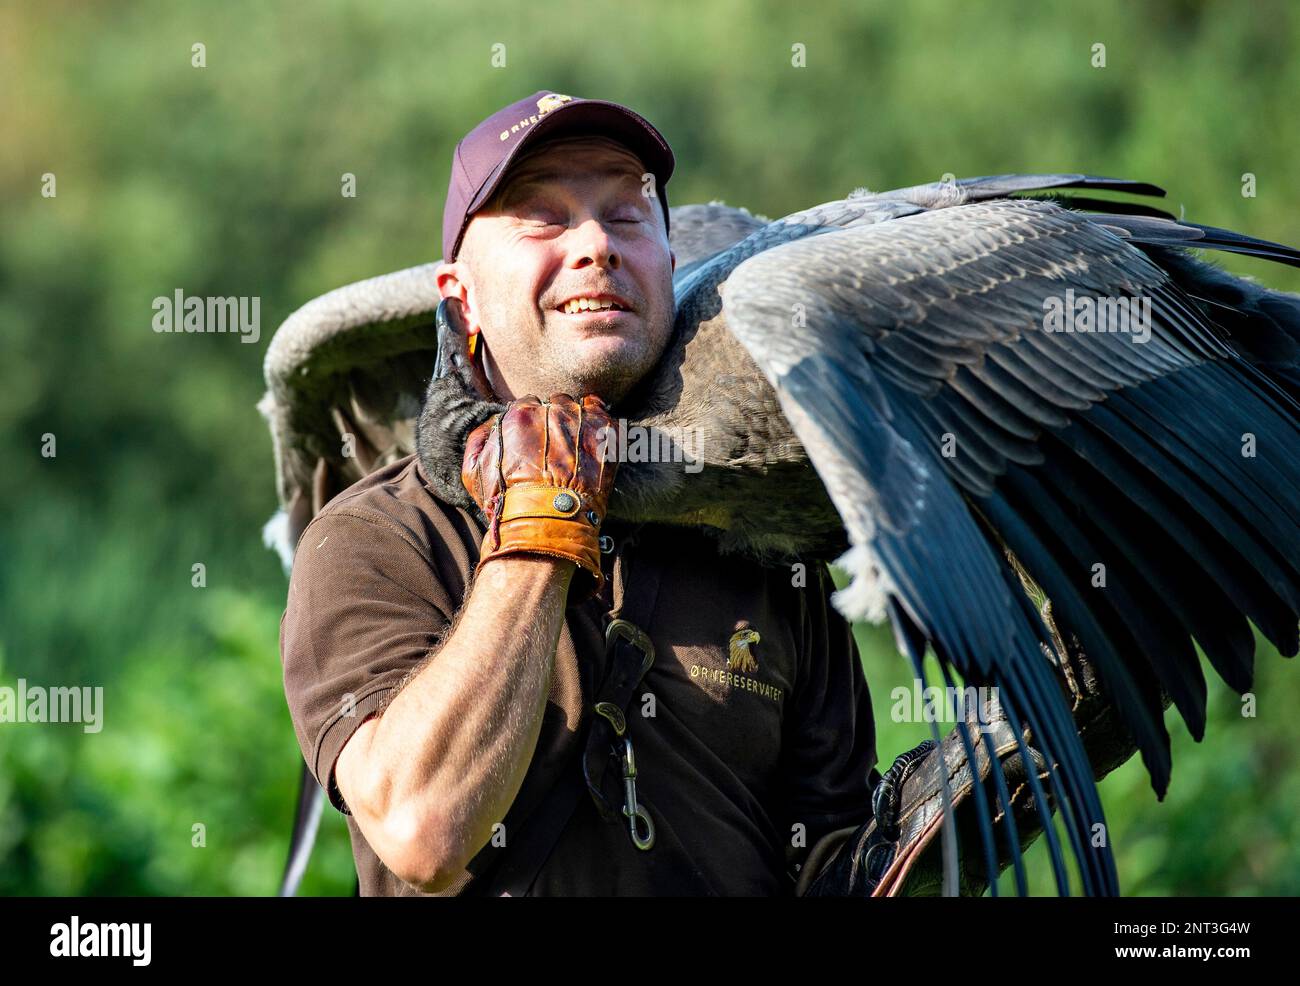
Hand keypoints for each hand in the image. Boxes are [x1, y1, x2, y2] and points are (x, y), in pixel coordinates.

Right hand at [461, 393, 620, 599]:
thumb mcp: (474, 472)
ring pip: (581, 406)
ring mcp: (581, 419)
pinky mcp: (606, 432)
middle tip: (558, 445)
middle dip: (556, 420)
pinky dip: (601, 426)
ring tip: (578, 445)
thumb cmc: (509, 501)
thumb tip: (492, 422)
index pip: (529, 405)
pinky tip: (596, 443)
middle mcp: (552, 410)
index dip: (533, 423)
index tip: (537, 439)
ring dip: (578, 421)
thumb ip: (479, 439)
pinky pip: (606, 416)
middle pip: (556, 403)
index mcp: (521, 414)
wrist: (547, 520)